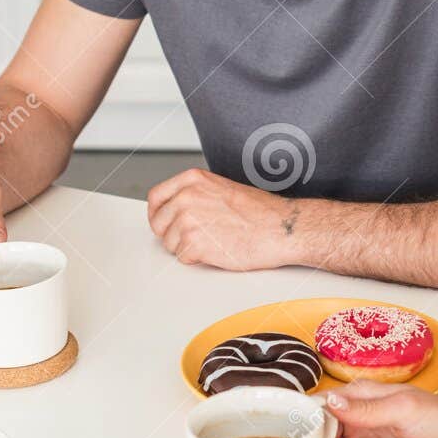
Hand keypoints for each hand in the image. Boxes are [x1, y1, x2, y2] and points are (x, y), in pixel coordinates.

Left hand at [147, 167, 290, 269]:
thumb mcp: (222, 189)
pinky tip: (217, 250)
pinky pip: (183, 258)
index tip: (163, 222)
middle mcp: (186, 196)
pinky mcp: (193, 243)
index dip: (158, 213)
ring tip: (213, 242)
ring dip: (187, 248)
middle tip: (195, 237)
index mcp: (193, 179)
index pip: (156, 197)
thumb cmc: (261, 212)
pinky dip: (198, 259)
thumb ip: (196, 195)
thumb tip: (179, 210)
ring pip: (170, 243)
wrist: (281, 228)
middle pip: (159, 223)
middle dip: (173, 234)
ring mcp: (188, 220)